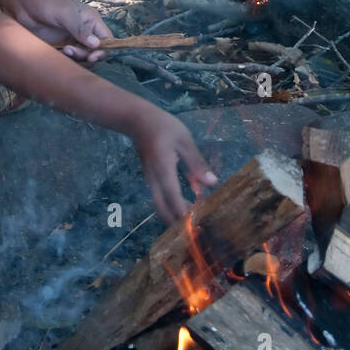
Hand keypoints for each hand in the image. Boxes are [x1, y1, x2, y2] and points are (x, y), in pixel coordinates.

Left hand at [8, 0, 113, 63]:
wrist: (23, 5)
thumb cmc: (46, 2)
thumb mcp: (65, 13)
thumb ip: (80, 29)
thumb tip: (96, 44)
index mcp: (91, 20)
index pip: (106, 39)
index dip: (103, 50)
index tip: (92, 56)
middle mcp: (84, 32)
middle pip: (95, 52)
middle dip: (87, 55)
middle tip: (71, 50)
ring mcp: (72, 40)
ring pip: (83, 57)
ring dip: (76, 58)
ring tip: (64, 50)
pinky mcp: (60, 47)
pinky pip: (69, 59)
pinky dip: (66, 60)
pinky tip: (58, 52)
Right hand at [129, 108, 218, 225]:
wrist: (137, 121)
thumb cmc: (163, 126)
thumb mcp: (184, 140)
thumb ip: (196, 162)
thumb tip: (211, 182)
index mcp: (163, 168)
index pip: (172, 196)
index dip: (183, 212)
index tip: (196, 225)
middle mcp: (154, 178)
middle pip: (162, 208)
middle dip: (177, 222)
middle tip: (195, 228)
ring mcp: (150, 179)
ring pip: (159, 205)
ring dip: (174, 214)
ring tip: (194, 218)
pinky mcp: (150, 178)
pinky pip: (159, 198)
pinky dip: (171, 206)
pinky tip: (185, 204)